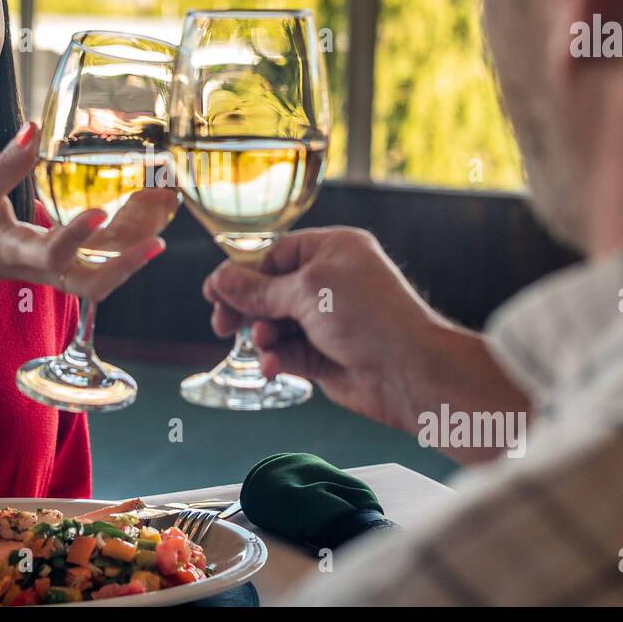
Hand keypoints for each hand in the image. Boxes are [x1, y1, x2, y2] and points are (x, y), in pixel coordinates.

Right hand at [0, 122, 174, 318]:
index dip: (76, 235)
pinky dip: (122, 257)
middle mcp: (40, 268)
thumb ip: (8, 161)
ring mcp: (53, 274)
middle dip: (123, 268)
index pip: (52, 251)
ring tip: (160, 238)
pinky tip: (146, 232)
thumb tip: (34, 127)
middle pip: (88, 285)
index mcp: (17, 250)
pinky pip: (96, 271)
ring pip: (98, 285)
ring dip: (130, 265)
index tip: (100, 212)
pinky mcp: (62, 270)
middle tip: (156, 243)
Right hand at [203, 227, 525, 441]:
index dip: (242, 271)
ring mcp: (327, 319)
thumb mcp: (307, 291)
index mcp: (333, 249)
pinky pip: (286, 351)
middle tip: (223, 324)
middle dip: (246, 307)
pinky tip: (273, 367)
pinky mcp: (323, 353)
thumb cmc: (370, 317)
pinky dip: (275, 358)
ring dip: (263, 335)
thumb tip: (220, 280)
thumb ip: (258, 289)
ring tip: (263, 344)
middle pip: (269, 289)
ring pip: (274, 323)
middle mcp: (330, 281)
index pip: (275, 253)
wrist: (409, 372)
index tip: (213, 290)